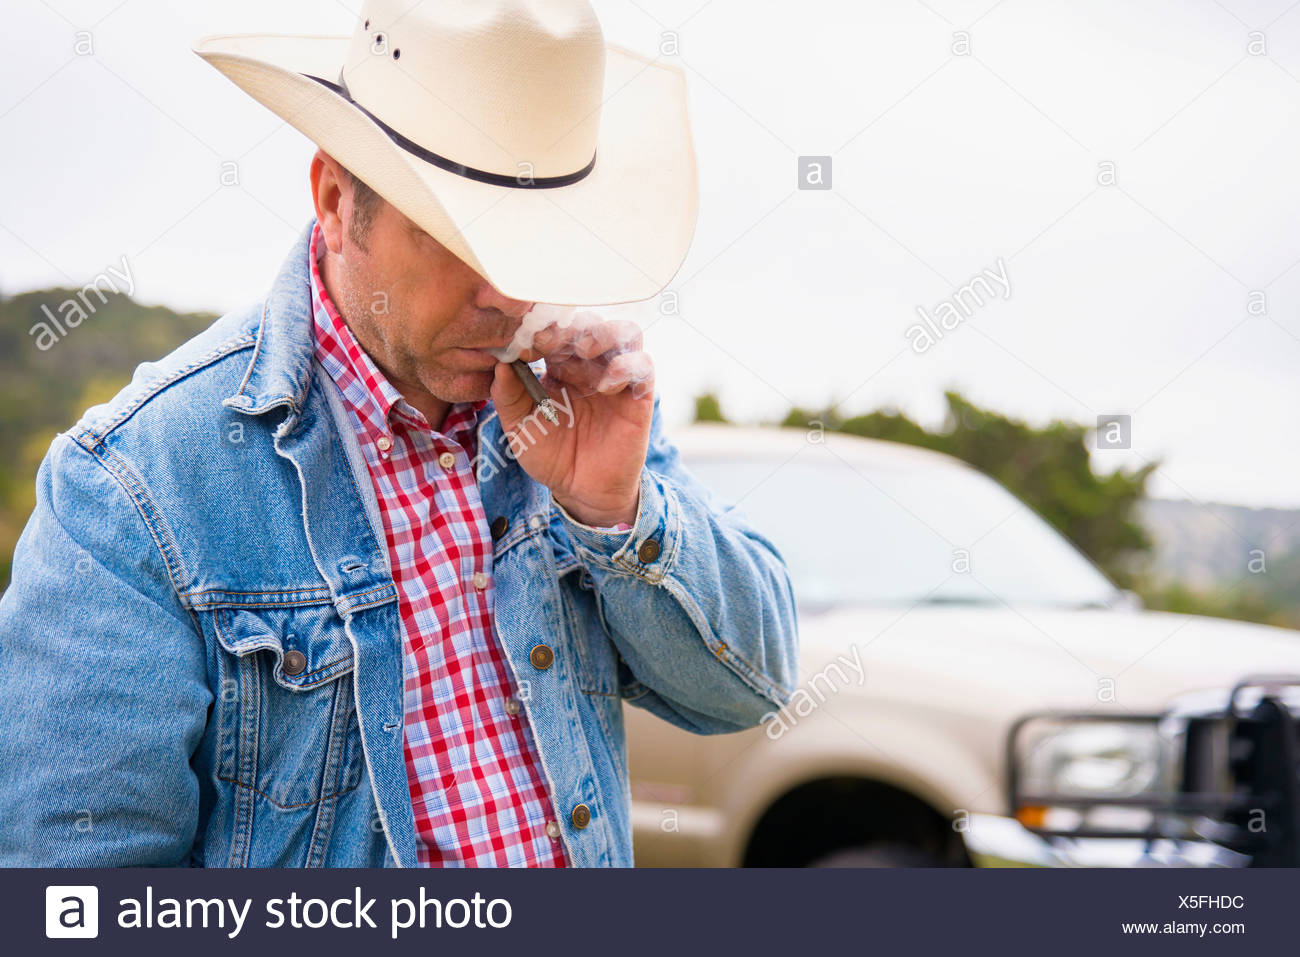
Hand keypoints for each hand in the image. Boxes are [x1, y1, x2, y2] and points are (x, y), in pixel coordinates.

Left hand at [489, 312, 653, 526]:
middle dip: (570, 326)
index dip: (541, 328)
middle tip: (549, 341)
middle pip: (590, 322)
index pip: (556, 330)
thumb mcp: (520, 428)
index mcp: (559, 366)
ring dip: (604, 334)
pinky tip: (606, 385)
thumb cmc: (551, 456)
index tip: (524, 340)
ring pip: (625, 333)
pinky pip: (643, 366)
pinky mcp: (638, 396)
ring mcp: (616, 378)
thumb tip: (500, 363)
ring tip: (583, 351)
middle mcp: (590, 365)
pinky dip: (627, 366)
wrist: (581, 490)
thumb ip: (508, 396)